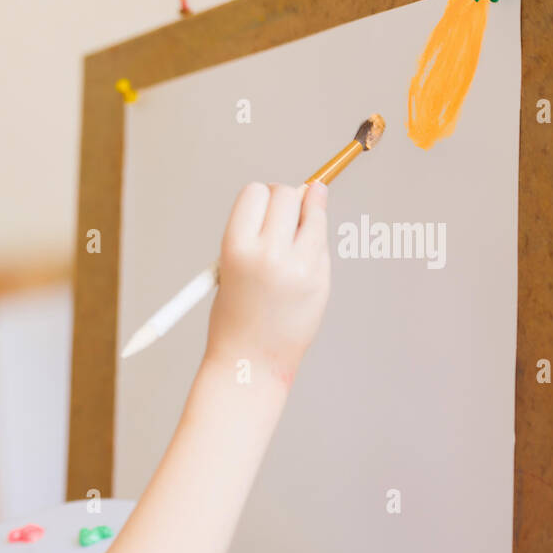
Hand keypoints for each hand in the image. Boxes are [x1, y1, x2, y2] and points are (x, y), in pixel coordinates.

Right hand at [204, 181, 330, 383]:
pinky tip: (301, 261)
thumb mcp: (230, 267)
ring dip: (306, 215)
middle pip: (286, 195)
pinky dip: (314, 240)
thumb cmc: (236, 314)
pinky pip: (322, 240)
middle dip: (285, 201)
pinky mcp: (320, 278)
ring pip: (313, 212)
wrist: (249, 362)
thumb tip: (309, 190)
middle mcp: (268, 253)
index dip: (259, 198)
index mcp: (236, 249)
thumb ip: (263, 230)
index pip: (255, 193)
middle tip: (278, 226)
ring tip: (291, 242)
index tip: (261, 212)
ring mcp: (298, 266)